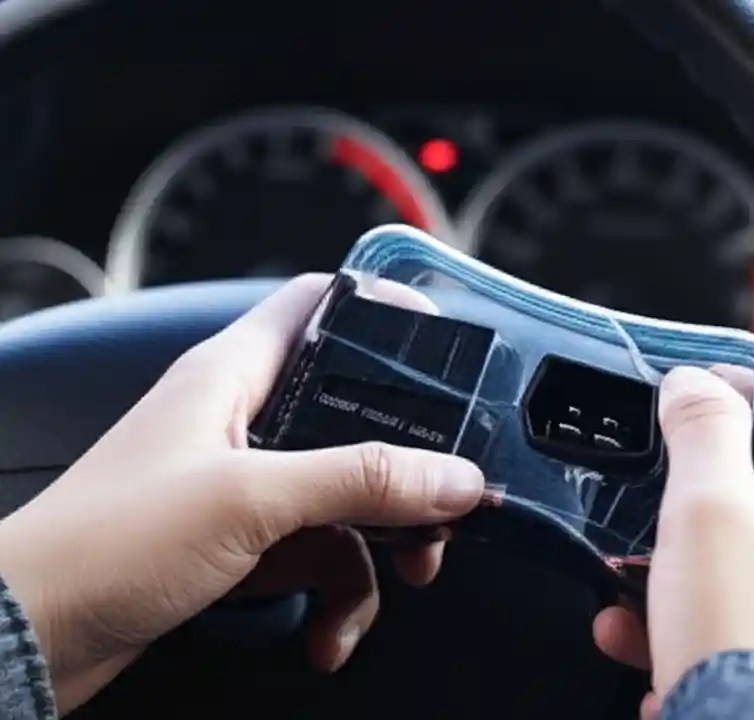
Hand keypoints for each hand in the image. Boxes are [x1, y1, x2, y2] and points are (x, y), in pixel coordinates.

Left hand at [0, 274, 489, 712]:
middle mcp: (242, 422)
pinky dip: (336, 597)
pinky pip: (316, 557)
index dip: (381, 309)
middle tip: (441, 505)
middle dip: (406, 470)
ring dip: (378, 551)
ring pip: (345, 499)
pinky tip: (331, 636)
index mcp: (233, 375)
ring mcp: (242, 486)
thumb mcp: (251, 501)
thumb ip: (361, 481)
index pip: (318, 307)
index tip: (446, 339)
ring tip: (392, 587)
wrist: (28, 636)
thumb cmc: (104, 545)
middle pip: (356, 420)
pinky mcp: (238, 545)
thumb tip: (453, 476)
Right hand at [592, 348, 753, 718]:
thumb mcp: (705, 511)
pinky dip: (716, 634)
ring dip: (700, 575)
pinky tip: (662, 660)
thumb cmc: (749, 644)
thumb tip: (701, 382)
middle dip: (716, 494)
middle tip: (666, 505)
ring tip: (638, 601)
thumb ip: (704, 432)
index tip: (745, 366)